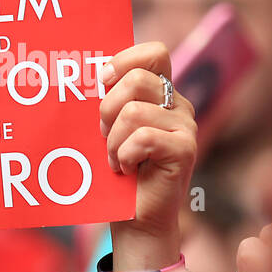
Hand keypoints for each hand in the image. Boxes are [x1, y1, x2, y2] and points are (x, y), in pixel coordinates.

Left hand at [101, 42, 196, 271]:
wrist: (135, 218)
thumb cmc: (117, 172)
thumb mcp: (108, 128)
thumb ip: (107, 100)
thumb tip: (86, 76)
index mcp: (161, 93)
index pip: (154, 53)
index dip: (125, 60)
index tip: (102, 81)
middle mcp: (178, 104)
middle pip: (136, 80)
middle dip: (107, 110)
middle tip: (105, 137)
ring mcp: (186, 126)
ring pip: (134, 112)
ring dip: (113, 141)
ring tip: (116, 159)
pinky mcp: (186, 149)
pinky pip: (144, 138)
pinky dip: (125, 155)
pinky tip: (127, 169)